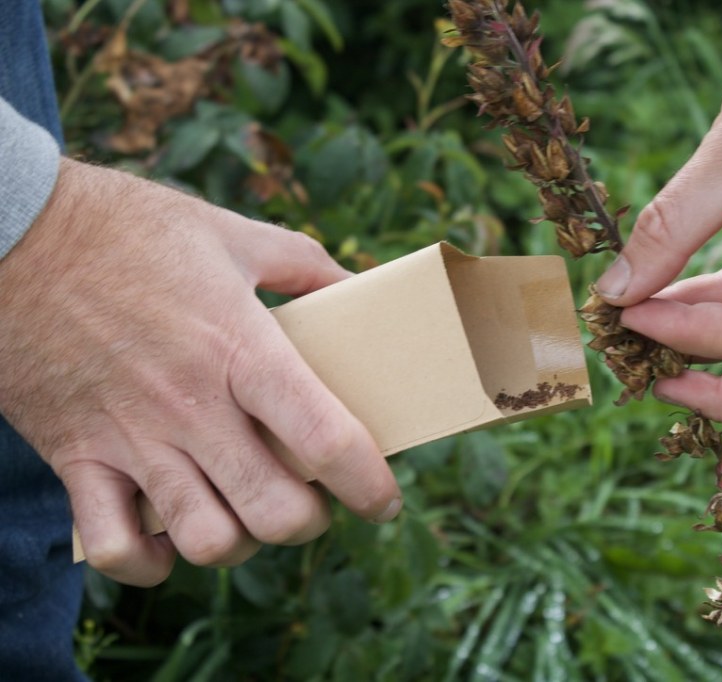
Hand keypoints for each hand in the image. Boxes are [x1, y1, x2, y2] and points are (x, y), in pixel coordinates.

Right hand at [0, 158, 401, 585]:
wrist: (13, 232)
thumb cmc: (128, 228)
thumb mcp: (231, 233)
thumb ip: (305, 264)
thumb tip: (361, 289)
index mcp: (240, 349)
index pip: (326, 441)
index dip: (368, 485)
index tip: (384, 500)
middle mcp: (191, 406)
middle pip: (275, 512)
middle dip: (309, 523)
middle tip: (312, 501)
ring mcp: (131, 438)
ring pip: (206, 541)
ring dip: (241, 543)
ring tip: (247, 515)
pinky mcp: (77, 456)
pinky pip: (113, 547)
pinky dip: (149, 563)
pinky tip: (170, 537)